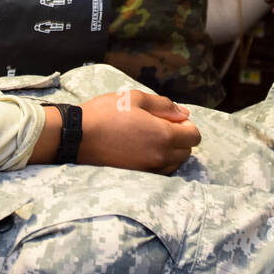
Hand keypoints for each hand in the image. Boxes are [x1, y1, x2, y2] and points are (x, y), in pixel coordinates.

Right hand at [77, 91, 199, 173]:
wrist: (78, 136)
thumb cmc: (106, 113)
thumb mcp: (136, 98)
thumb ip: (164, 105)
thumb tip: (184, 113)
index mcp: (163, 135)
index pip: (194, 136)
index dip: (187, 125)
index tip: (171, 118)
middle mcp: (160, 156)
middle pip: (187, 151)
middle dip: (180, 138)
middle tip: (159, 125)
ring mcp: (149, 169)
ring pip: (174, 163)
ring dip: (170, 151)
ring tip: (150, 137)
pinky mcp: (137, 175)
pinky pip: (160, 171)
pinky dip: (158, 161)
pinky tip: (142, 149)